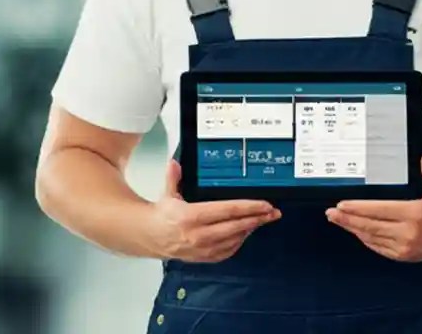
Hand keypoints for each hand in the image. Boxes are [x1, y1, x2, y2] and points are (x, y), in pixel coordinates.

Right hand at [147, 159, 280, 262]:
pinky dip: (239, 242)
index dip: (249, 207)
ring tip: (261, 220)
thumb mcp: (167, 194)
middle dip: (257, 219)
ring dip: (250, 230)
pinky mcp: (203, 257)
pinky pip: (227, 251)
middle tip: (272, 213)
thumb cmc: (161, 216)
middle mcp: (198, 235)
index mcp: (190, 216)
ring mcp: (201, 248)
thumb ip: (173, 178)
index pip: (227, 211)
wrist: (149, 236)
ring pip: (234, 240)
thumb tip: (174, 163)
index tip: (264, 205)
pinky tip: (245, 233)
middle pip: (236, 226)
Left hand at [326, 154, 421, 262]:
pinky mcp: (407, 257)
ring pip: (373, 239)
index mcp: (414, 214)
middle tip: (330, 214)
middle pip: (370, 226)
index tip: (341, 205)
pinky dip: (368, 241)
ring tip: (339, 222)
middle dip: (348, 220)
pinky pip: (381, 249)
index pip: (378, 210)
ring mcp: (406, 247)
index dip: (357, 209)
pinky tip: (358, 233)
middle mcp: (408, 232)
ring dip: (354, 230)